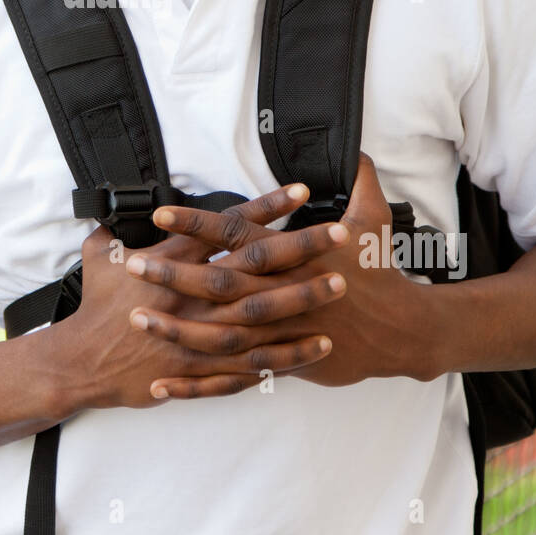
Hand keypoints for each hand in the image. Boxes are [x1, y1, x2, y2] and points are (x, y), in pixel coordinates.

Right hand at [66, 183, 340, 407]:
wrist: (83, 362)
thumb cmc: (95, 308)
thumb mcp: (99, 256)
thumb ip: (119, 228)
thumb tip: (122, 205)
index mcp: (172, 259)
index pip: (226, 226)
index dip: (264, 208)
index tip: (300, 191)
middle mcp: (193, 293)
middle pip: (254, 265)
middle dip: (298, 247)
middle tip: (339, 233)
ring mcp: (202, 331)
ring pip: (262, 313)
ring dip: (303, 297)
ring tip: (340, 283)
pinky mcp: (206, 366)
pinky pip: (256, 359)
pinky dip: (289, 353)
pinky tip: (320, 343)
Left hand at [125, 153, 432, 392]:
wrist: (402, 330)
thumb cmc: (381, 272)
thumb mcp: (374, 218)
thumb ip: (359, 179)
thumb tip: (355, 148)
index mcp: (292, 255)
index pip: (236, 234)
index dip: (197, 225)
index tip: (161, 215)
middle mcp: (280, 292)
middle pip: (217, 283)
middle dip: (172, 274)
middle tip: (133, 265)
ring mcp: (278, 333)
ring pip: (217, 333)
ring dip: (175, 327)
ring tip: (137, 318)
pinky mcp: (280, 363)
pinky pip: (229, 377)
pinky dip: (195, 383)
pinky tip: (159, 386)